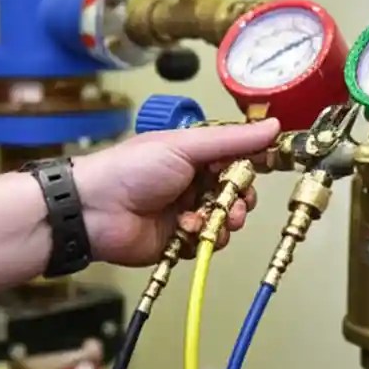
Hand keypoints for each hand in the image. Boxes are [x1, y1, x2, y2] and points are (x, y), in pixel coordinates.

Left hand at [73, 120, 280, 266]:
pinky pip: (207, 242)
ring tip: (216, 218)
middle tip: (236, 201)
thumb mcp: (185, 146)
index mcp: (195, 155)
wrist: (96, 210)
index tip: (267, 169)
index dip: (252, 165)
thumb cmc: (133, 169)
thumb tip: (272, 125)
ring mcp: (188, 212)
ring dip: (225, 220)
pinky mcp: (180, 241)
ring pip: (225, 220)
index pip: (236, 158)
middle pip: (236, 193)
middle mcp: (194, 182)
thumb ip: (231, 140)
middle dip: (241, 199)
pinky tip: (187, 230)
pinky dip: (203, 237)